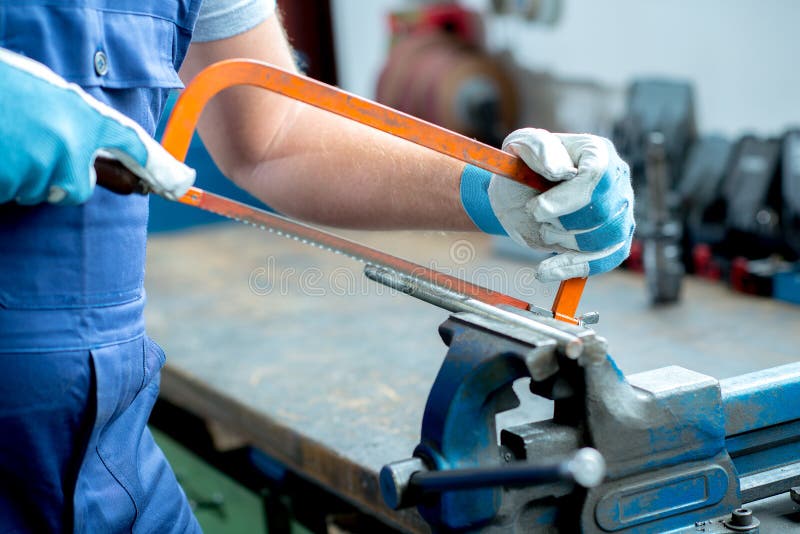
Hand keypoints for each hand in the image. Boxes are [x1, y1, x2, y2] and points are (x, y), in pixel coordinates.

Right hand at [0, 48, 193, 204]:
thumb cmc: (11, 88)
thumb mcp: (53, 96)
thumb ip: (82, 126)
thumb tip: (101, 162)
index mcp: (85, 115)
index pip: (134, 144)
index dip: (158, 167)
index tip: (179, 184)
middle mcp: (71, 142)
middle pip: (78, 188)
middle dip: (58, 179)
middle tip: (30, 146)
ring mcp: (41, 163)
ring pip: (43, 192)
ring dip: (25, 177)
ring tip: (7, 140)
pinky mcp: (12, 179)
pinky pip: (14, 194)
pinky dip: (4, 180)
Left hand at [488, 128, 633, 281]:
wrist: (519, 197)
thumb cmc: (522, 168)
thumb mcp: (520, 148)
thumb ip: (538, 149)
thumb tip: (559, 170)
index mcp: (598, 152)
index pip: (598, 176)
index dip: (568, 198)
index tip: (537, 210)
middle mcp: (617, 180)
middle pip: (603, 212)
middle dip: (562, 222)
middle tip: (536, 216)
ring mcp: (620, 211)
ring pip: (607, 239)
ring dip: (566, 242)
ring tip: (544, 232)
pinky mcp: (615, 239)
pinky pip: (606, 260)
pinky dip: (574, 268)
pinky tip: (545, 271)